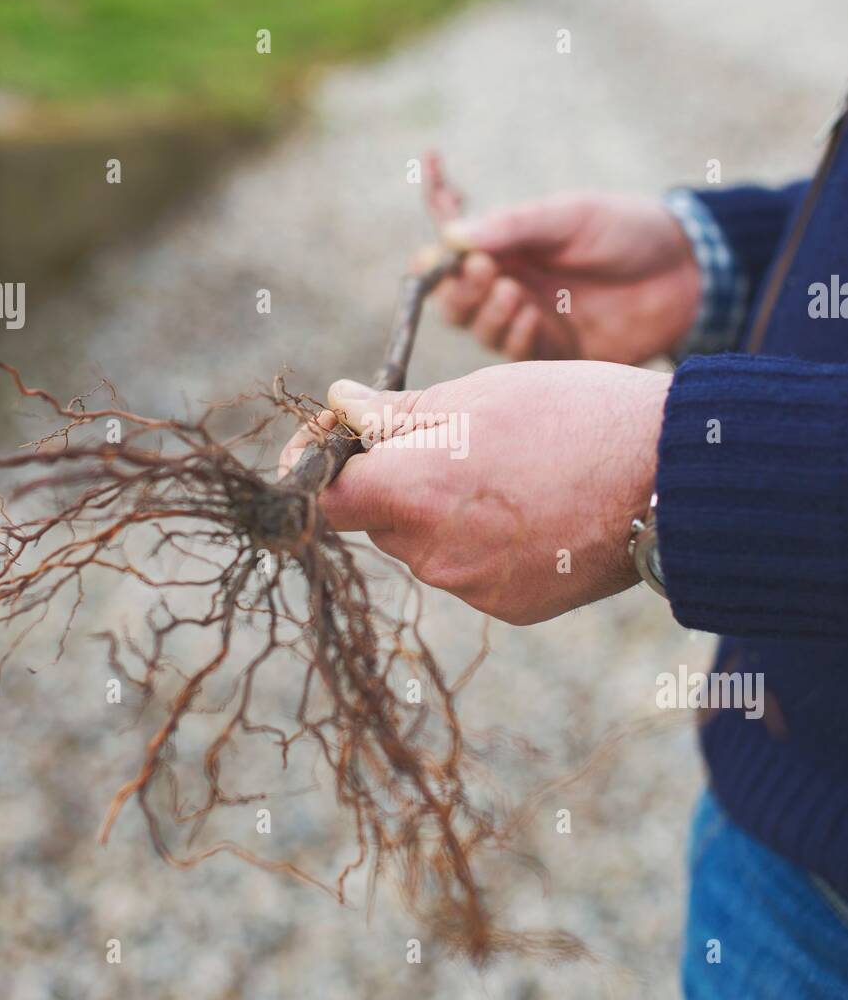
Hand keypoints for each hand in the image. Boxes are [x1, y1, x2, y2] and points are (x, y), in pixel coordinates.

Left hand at [279, 361, 670, 624]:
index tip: (340, 444)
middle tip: (450, 439)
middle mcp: (436, 555)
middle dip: (397, 483)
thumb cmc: (578, 415)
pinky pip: (472, 572)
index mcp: (416, 491)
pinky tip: (534, 507)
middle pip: (379, 521)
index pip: (328, 498)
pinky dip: (485, 542)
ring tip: (509, 471)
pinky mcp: (513, 607)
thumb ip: (399, 411)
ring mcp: (476, 589)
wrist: (675, 476)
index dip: (324, 468)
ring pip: (426, 547)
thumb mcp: (482, 392)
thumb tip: (340, 403)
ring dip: (442, 512)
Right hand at [430, 193, 699, 364]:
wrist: (686, 272)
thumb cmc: (627, 231)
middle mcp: (510, 283)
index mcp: (509, 245)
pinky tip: (534, 316)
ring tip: (514, 292)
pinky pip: (515, 353)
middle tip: (484, 270)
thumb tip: (450, 237)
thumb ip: (512, 226)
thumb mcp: (568, 216)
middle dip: (457, 287)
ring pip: (477, 328)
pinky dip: (515, 335)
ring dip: (485, 312)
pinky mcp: (554, 352)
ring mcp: (530, 319)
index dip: (436, 218)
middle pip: (452, 298)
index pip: (453, 237)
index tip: (433, 184)